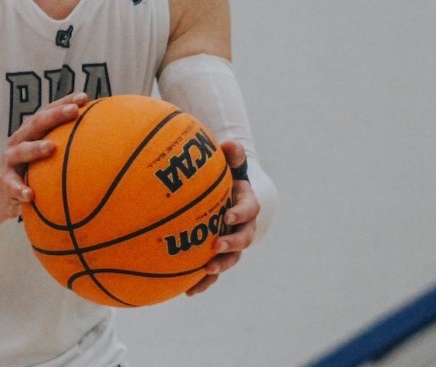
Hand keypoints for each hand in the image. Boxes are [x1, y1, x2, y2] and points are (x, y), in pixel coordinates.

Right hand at [0, 92, 87, 219]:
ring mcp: (10, 161)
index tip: (84, 97)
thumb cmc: (31, 170)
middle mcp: (20, 141)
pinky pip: (12, 185)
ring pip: (21, 151)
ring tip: (50, 147)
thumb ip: (66, 146)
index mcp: (31, 132)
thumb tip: (104, 142)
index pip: (48, 112)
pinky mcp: (5, 182)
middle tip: (74, 111)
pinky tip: (30, 195)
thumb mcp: (45, 156)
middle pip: (36, 124)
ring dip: (35, 148)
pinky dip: (20, 189)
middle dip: (55, 115)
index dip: (64, 102)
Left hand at [186, 140, 259, 295]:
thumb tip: (229, 145)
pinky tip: (188, 291)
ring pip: (230, 258)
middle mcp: (242, 226)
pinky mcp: (217, 255)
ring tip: (205, 270)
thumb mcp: (228, 164)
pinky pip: (213, 271)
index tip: (229, 215)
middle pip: (243, 239)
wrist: (222, 194)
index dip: (240, 213)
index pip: (248, 209)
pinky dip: (203, 281)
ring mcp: (231, 243)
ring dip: (220, 266)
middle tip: (216, 245)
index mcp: (245, 204)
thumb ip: (230, 155)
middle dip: (231, 243)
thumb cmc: (223, 176)